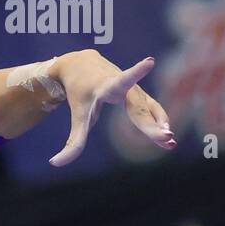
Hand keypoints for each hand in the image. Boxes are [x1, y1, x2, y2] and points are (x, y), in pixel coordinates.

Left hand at [49, 49, 175, 166]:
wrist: (82, 65)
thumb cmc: (79, 91)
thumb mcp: (77, 115)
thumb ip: (73, 141)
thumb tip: (55, 163)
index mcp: (106, 86)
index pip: (122, 81)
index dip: (135, 72)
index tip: (150, 62)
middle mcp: (125, 86)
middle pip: (138, 107)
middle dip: (150, 123)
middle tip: (166, 137)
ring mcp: (135, 89)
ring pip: (149, 109)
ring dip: (160, 125)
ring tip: (169, 142)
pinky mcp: (140, 94)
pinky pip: (152, 109)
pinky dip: (159, 121)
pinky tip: (166, 137)